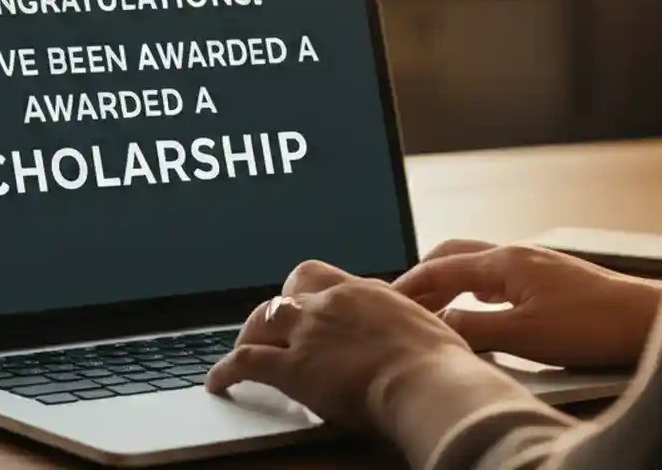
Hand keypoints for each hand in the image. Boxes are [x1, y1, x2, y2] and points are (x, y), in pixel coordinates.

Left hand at [205, 260, 537, 466]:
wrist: (429, 382)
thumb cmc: (443, 366)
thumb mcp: (431, 330)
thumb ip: (411, 327)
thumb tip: (419, 337)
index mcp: (365, 292)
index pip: (325, 278)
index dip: (312, 294)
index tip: (312, 310)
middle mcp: (331, 303)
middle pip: (288, 292)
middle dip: (277, 310)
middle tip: (274, 331)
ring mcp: (309, 332)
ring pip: (261, 319)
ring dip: (249, 336)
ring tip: (241, 353)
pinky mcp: (293, 367)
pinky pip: (245, 362)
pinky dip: (226, 371)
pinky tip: (218, 382)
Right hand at [394, 240, 661, 366]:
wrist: (646, 320)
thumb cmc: (591, 325)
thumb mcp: (524, 334)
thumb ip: (475, 328)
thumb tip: (437, 326)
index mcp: (503, 261)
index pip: (439, 267)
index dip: (407, 285)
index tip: (381, 301)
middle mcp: (514, 254)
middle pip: (452, 255)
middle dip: (422, 277)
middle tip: (399, 302)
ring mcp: (532, 264)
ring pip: (474, 265)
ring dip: (447, 283)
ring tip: (429, 309)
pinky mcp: (548, 279)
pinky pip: (495, 278)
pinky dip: (471, 290)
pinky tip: (475, 311)